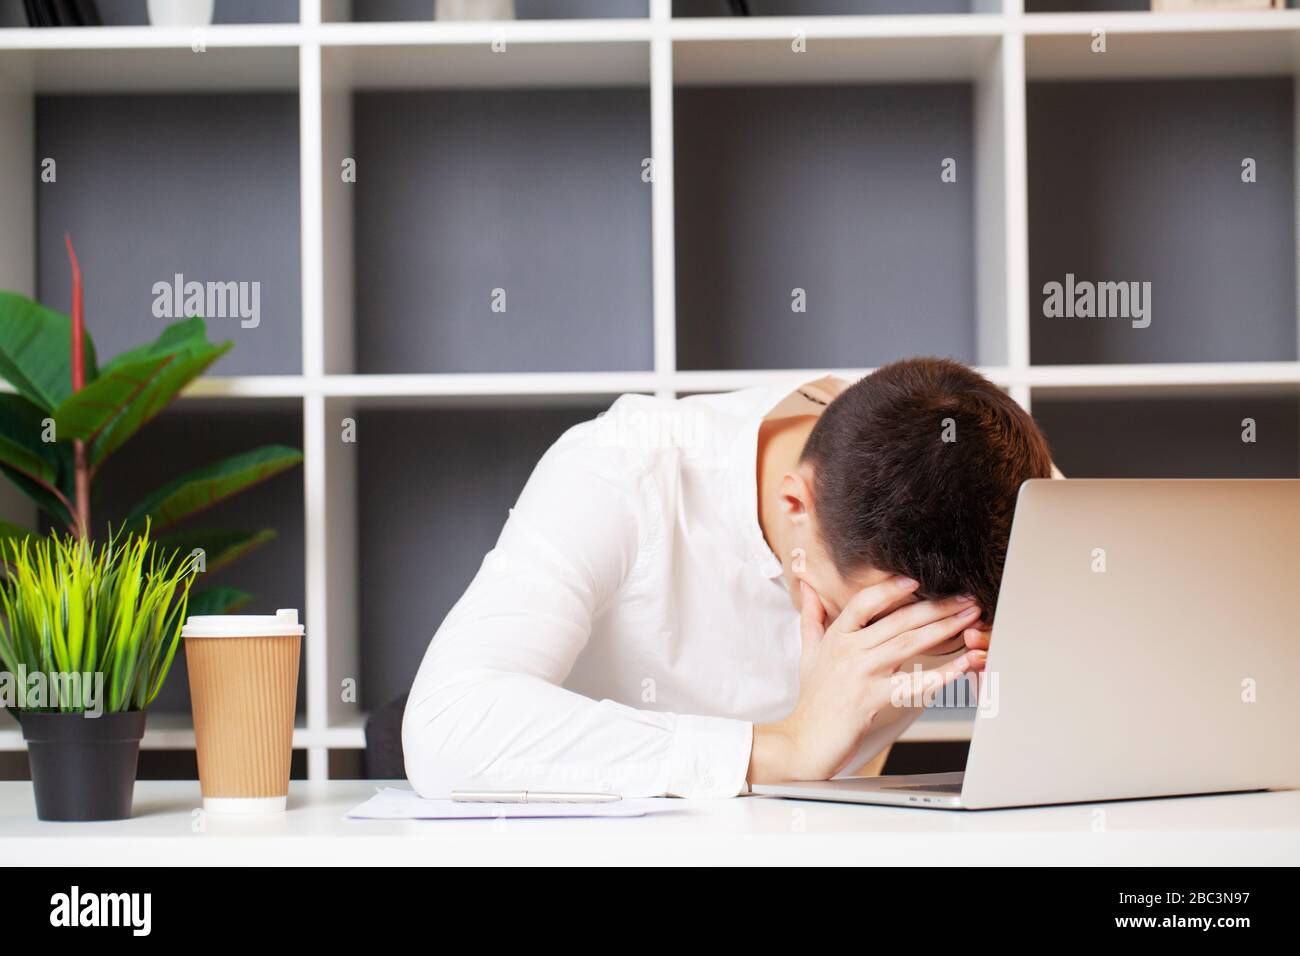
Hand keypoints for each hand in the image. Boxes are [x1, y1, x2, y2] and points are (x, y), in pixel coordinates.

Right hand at [748, 577, 985, 783]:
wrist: (806, 740)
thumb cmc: (813, 699)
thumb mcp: (808, 653)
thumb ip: (811, 618)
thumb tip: (809, 588)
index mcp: (836, 637)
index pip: (864, 602)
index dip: (890, 589)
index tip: (917, 579)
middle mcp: (849, 650)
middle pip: (898, 621)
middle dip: (936, 607)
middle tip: (965, 597)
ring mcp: (861, 674)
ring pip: (909, 644)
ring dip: (944, 628)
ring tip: (970, 617)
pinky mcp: (873, 699)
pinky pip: (915, 683)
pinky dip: (943, 673)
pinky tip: (964, 663)